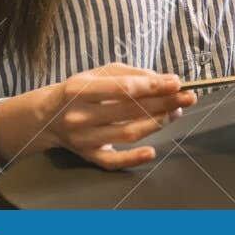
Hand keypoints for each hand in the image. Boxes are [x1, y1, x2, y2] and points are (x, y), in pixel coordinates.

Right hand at [0, 63, 195, 169]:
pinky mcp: (87, 156)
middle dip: (164, 103)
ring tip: (177, 112)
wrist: (47, 116)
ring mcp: (82, 139)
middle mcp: (78, 116)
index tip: (177, 82)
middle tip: (188, 97)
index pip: (123, 88)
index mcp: (78, 89)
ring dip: (157, 123)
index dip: (153, 86)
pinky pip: (112, 161)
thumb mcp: (99, 73)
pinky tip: (151, 152)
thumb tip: (165, 81)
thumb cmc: (80, 90)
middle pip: (129, 111)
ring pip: (127, 133)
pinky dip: (133, 158)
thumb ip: (131, 74)